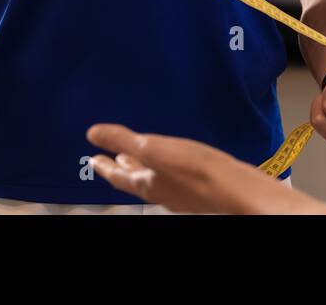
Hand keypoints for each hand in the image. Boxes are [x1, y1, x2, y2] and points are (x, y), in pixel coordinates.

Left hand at [86, 124, 299, 213]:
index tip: (92, 160)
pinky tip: (171, 159)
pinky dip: (162, 166)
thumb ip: (123, 140)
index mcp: (146, 183)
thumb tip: (93, 134)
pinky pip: (171, 176)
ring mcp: (179, 191)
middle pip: (134, 178)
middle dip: (120, 167)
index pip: (117, 176)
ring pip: (153, 177)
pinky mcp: (197, 188)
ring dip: (141, 166)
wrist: (233, 188)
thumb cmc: (195, 170)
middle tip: (108, 159)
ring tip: (134, 157)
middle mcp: (160, 190)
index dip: (103, 167)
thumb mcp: (153, 149)